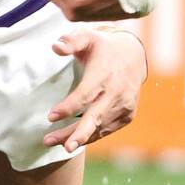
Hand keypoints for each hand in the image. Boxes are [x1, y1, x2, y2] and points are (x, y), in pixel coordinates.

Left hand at [44, 27, 146, 152]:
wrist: (134, 55)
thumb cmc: (103, 47)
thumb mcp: (87, 37)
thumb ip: (71, 41)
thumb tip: (55, 47)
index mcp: (104, 74)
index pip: (85, 94)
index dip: (68, 107)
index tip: (51, 117)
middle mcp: (116, 92)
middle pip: (95, 117)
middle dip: (78, 134)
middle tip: (64, 147)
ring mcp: (124, 106)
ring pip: (98, 127)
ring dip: (77, 137)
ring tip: (52, 142)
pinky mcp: (127, 115)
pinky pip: (106, 129)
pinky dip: (91, 136)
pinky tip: (72, 140)